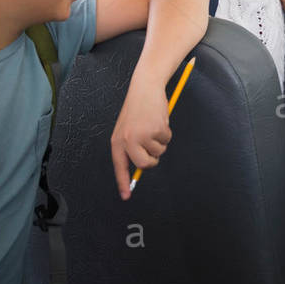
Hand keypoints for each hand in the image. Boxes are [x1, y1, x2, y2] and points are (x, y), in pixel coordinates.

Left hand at [110, 82, 171, 198]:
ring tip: (153, 125)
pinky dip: (166, 132)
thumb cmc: (137, 109)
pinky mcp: (157, 129)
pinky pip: (167, 139)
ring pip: (159, 151)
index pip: (120, 166)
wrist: (145, 87)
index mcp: (117, 141)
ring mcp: (143, 135)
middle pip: (144, 164)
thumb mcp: (129, 129)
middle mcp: (128, 140)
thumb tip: (142, 165)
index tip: (126, 196)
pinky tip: (159, 120)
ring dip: (160, 141)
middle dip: (152, 160)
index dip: (123, 182)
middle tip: (153, 148)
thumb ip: (131, 146)